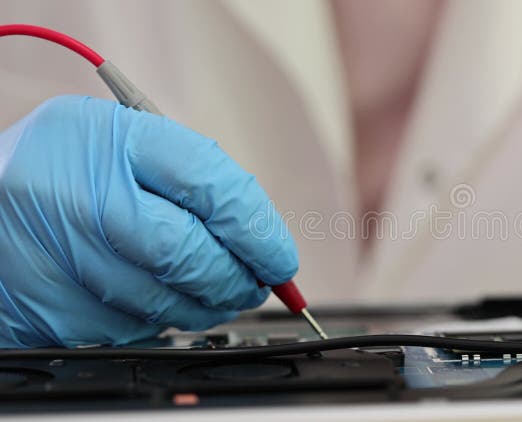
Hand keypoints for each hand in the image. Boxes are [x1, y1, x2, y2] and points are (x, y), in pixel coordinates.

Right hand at [0, 96, 297, 346]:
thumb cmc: (65, 172)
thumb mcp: (119, 144)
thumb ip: (189, 180)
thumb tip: (261, 241)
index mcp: (107, 136)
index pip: (211, 182)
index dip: (259, 229)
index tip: (280, 259)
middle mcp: (76, 192)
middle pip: (190, 253)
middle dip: (237, 278)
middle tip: (257, 285)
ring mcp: (54, 253)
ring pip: (162, 301)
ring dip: (204, 306)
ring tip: (216, 295)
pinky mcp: (42, 307)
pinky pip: (126, 328)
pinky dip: (156, 321)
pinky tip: (155, 302)